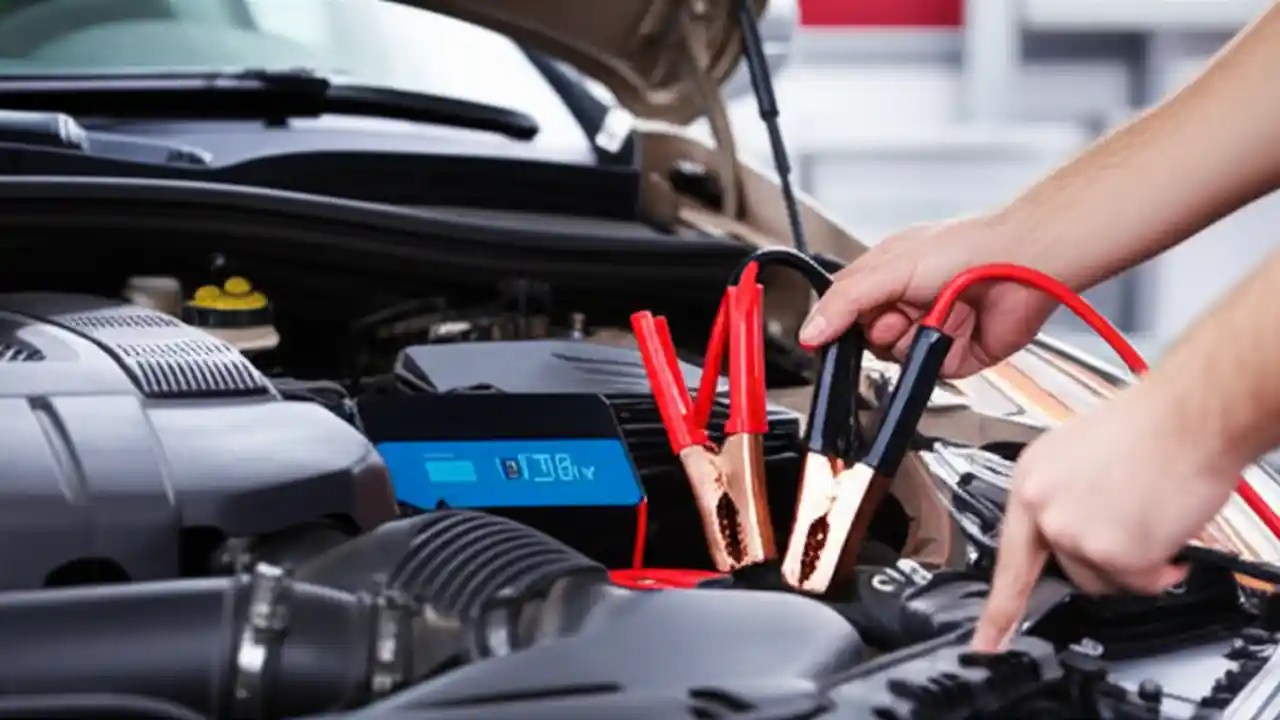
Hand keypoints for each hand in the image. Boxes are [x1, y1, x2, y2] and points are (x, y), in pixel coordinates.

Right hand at [799, 215, 1057, 377]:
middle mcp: (908, 304)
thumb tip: (810, 330)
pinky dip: (939, 356)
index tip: (833, 332)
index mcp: (886, 277)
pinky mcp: (955, 355)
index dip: (838, 324)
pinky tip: (954, 331)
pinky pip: (930, 373)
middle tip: (901, 313)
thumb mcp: (890, 267)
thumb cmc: (968, 248)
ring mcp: (931, 330)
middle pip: (869, 340)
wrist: (1023, 265)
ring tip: (936, 315)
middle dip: (883, 331)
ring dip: (913, 341)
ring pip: (897, 359)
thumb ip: (845, 301)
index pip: (844, 310)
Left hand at [970, 387, 1237, 651]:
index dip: (997, 610)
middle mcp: (1041, 510)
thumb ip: (1061, 501)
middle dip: (1101, 559)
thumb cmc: (1147, 429)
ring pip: (1103, 580)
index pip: (1007, 557)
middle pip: (1066, 570)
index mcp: (1028, 482)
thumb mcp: (1076, 457)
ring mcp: (1073, 534)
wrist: (1188, 418)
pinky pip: (1139, 582)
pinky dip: (1160, 567)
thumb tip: (1066, 535)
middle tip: (1129, 524)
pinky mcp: (1111, 553)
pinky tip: (1166, 529)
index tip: (986, 643)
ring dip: (1132, 562)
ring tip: (1150, 517)